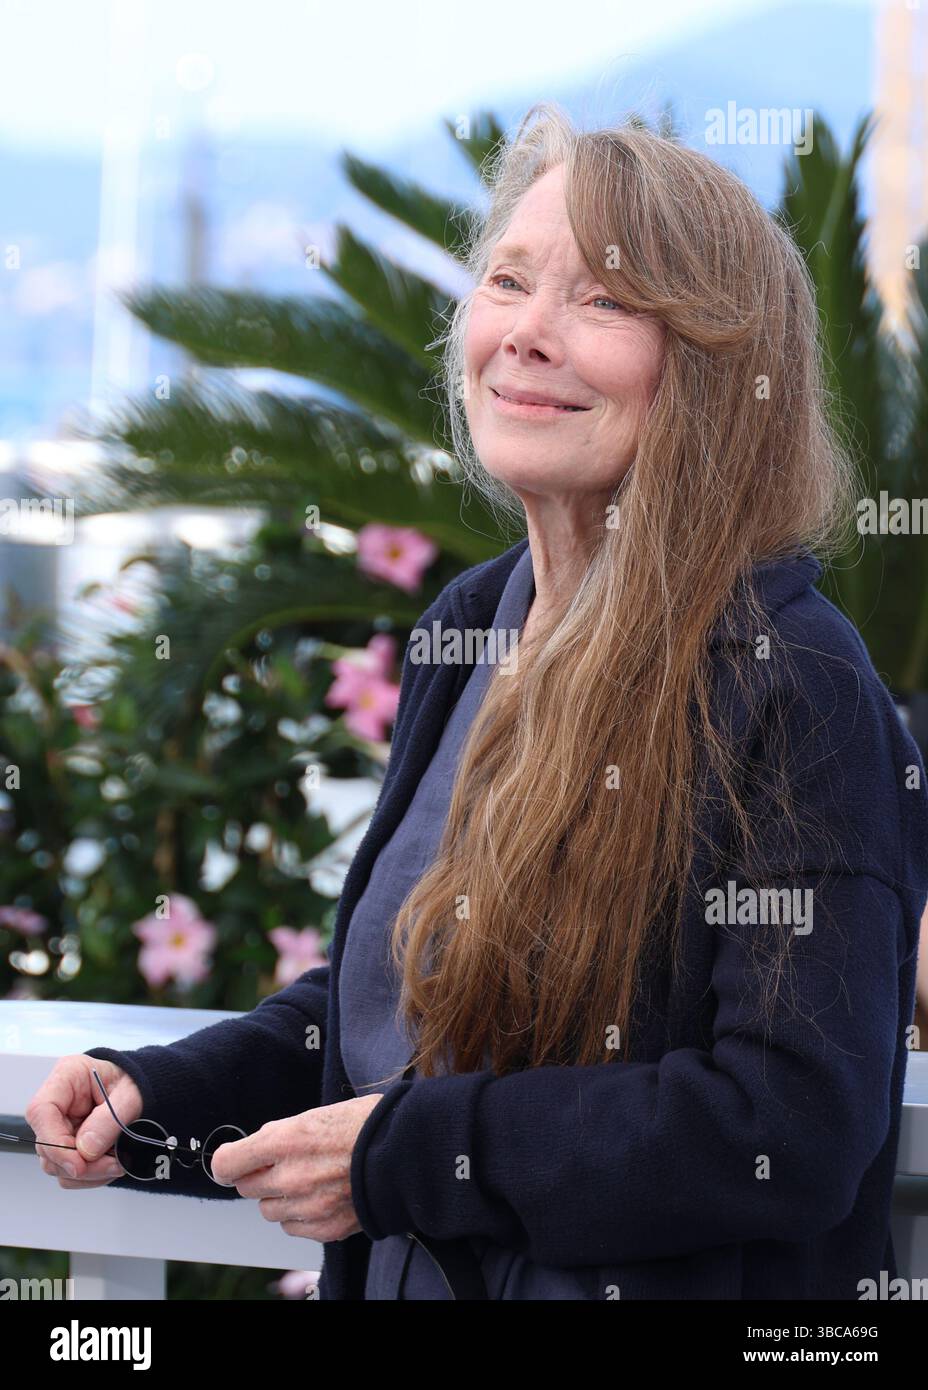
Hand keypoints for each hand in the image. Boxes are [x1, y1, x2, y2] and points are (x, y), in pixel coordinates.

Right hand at [25, 1055, 141, 1188]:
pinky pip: (68, 1172)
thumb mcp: (131, 1095)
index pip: (41, 1112)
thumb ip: (110, 1120)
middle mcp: (57, 1103)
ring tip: (116, 1163)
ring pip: (56, 1164)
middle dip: (81, 1164)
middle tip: (113, 1165)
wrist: (141, 1089)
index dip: (55, 1143)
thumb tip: (86, 1151)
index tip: (79, 1164)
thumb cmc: (134, 1082)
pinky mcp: (67, 1144)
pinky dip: (90, 1176)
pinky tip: (109, 1165)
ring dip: (87, 1173)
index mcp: (67, 1077)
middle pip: (46, 1145)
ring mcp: (60, 1126)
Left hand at [209, 1094, 385, 1241]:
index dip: (228, 1163)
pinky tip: (322, 1196)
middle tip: (284, 1164)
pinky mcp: (325, 1228)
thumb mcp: (315, 1115)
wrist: (407, 1152)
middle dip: (260, 1176)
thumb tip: (257, 1149)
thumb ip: (280, 1136)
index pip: (226, 1164)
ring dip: (280, 1198)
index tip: (232, 1162)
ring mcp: (307, 1206)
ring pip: (269, 1211)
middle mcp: (291, 1177)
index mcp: (285, 1141)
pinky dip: (301, 1216)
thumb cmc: (367, 1125)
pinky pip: (293, 1228)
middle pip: (246, 1188)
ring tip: (308, 1180)